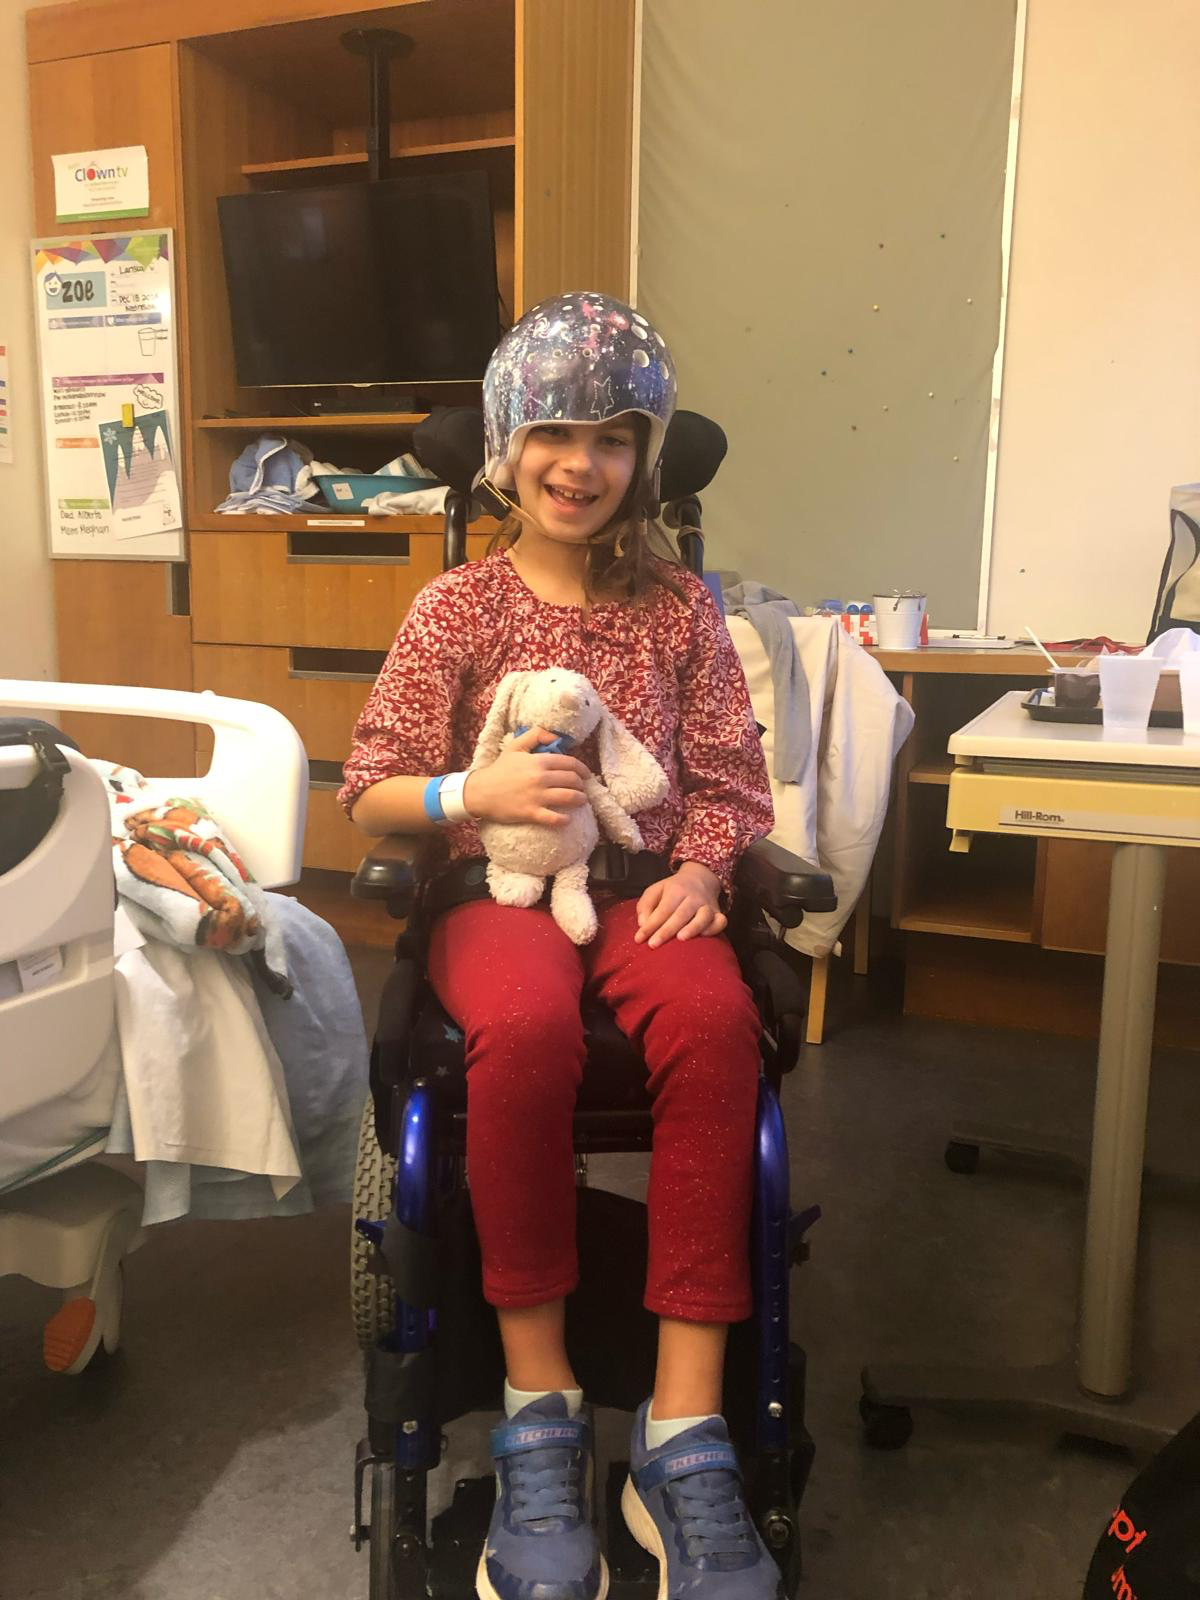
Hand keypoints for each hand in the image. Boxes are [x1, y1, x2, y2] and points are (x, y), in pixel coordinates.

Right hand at [463, 726, 591, 826]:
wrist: (479, 791)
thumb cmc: (499, 769)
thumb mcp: (515, 746)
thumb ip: (536, 735)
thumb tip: (556, 736)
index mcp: (539, 761)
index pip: (570, 763)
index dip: (583, 769)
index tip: (586, 775)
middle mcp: (541, 778)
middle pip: (572, 781)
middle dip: (582, 785)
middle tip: (583, 788)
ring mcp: (537, 796)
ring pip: (569, 798)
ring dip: (580, 800)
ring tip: (581, 801)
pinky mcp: (531, 813)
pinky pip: (555, 818)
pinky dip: (564, 819)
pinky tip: (567, 819)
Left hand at [635, 861, 726, 946]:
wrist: (700, 878)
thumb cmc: (673, 890)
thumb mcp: (655, 890)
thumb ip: (645, 906)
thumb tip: (643, 924)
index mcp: (676, 890)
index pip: (662, 909)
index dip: (650, 925)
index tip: (639, 939)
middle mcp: (693, 897)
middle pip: (681, 914)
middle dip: (666, 930)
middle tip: (653, 945)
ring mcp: (707, 905)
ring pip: (703, 917)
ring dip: (693, 928)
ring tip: (681, 939)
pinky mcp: (718, 913)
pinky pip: (720, 921)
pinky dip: (714, 929)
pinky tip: (703, 936)